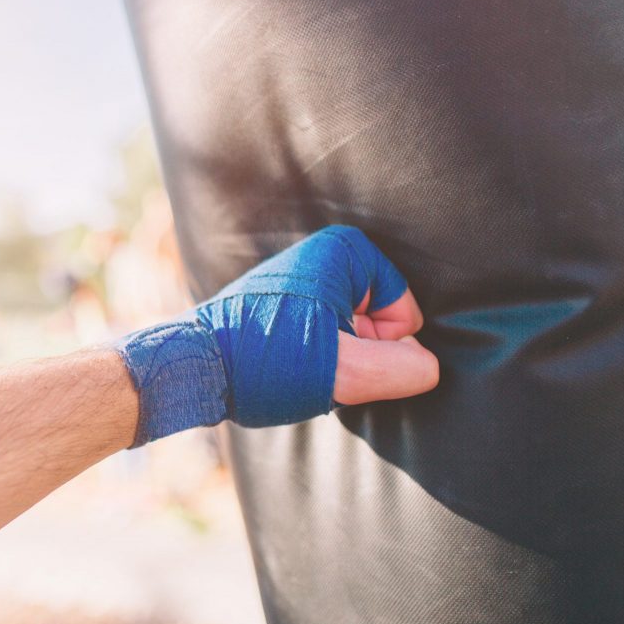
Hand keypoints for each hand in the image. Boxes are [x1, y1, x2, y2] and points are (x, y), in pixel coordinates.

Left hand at [117, 225, 438, 445]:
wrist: (195, 365)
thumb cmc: (264, 361)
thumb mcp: (341, 371)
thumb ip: (397, 369)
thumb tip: (428, 368)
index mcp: (345, 252)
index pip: (405, 314)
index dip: (383, 348)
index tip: (341, 355)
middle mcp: (323, 255)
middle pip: (379, 322)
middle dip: (360, 352)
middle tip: (319, 364)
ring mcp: (301, 279)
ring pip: (351, 332)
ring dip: (336, 358)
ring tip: (299, 366)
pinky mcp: (282, 302)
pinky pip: (323, 333)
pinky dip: (315, 355)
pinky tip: (286, 366)